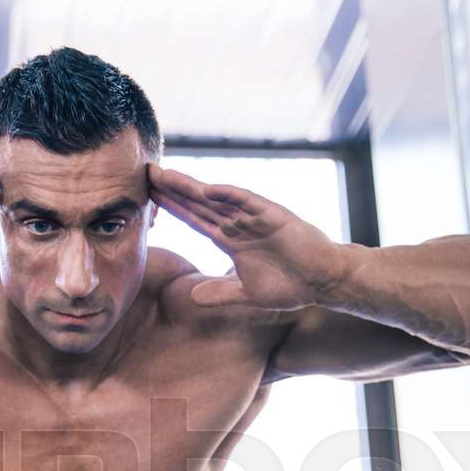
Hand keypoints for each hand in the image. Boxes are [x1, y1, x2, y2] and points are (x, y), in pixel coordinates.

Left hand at [149, 165, 347, 311]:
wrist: (323, 281)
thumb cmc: (290, 284)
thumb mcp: (247, 294)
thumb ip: (220, 293)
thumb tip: (193, 297)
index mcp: (231, 239)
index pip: (194, 219)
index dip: (172, 208)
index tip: (148, 198)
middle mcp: (239, 223)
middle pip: (198, 203)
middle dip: (173, 189)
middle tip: (146, 173)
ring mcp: (254, 217)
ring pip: (217, 198)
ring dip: (192, 187)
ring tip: (166, 175)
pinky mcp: (273, 216)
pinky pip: (248, 202)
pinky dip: (229, 194)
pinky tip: (208, 188)